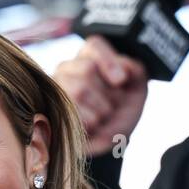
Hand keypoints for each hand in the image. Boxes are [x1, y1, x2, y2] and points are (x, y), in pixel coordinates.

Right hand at [52, 35, 148, 156]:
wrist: (113, 142)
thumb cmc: (122, 110)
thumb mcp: (137, 89)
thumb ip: (135, 71)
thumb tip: (123, 70)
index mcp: (89, 57)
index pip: (94, 46)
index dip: (109, 62)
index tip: (121, 81)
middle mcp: (67, 69)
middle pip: (87, 69)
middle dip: (108, 93)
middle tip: (113, 106)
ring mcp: (56, 90)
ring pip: (79, 90)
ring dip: (101, 109)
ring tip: (103, 117)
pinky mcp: (51, 111)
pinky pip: (73, 113)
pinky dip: (91, 123)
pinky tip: (93, 127)